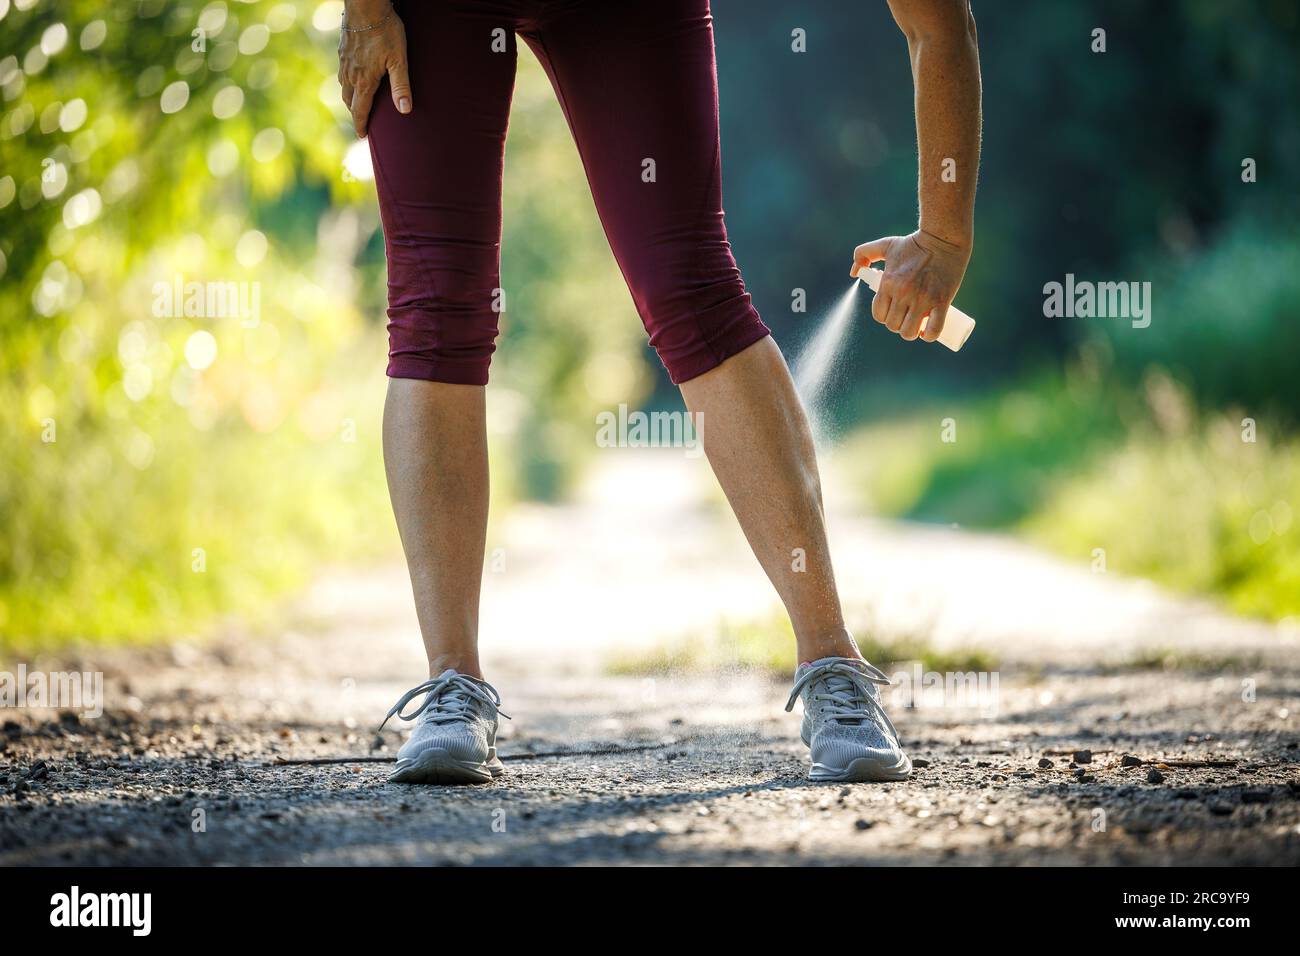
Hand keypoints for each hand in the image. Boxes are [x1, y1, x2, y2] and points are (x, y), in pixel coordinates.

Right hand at [337, 2, 410, 136]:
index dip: (361, 124)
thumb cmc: (385, 31)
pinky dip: (346, 83)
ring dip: (350, 98)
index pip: (360, 109)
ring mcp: (344, 61)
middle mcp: (350, 73)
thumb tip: (405, 111)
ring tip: (357, 104)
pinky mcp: (343, 49)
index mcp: (364, 80)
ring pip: (343, 86)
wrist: (366, 5)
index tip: (362, 135)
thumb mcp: (399, 60)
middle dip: (355, 113)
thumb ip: (401, 86)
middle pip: (349, 100)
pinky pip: (342, 72)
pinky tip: (353, 79)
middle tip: (361, 122)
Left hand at [850, 230, 970, 342]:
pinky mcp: (942, 301)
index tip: (892, 311)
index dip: (884, 316)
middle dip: (897, 325)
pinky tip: (927, 333)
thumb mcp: (886, 245)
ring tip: (916, 326)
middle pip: (893, 325)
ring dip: (911, 333)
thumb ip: (864, 253)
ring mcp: (923, 299)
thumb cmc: (914, 244)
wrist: (943, 238)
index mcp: (888, 283)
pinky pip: (933, 330)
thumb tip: (854, 272)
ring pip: (909, 331)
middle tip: (905, 317)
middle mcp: (903, 293)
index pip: (879, 314)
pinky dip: (929, 336)